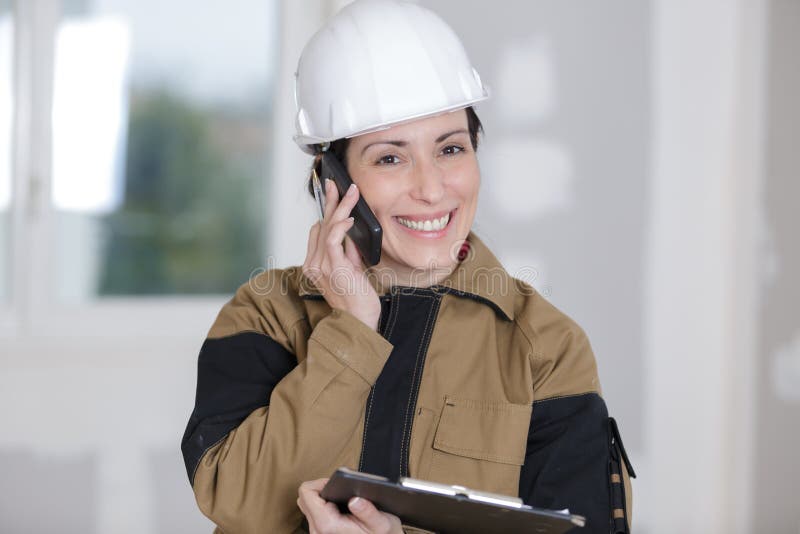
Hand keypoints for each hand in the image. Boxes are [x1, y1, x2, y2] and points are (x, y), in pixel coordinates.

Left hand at [297, 478, 402, 533]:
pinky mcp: (320, 533)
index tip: (337, 484)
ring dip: (322, 498)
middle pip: (304, 498)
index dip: (321, 482)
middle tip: (341, 491)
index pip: (307, 492)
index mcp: (328, 525)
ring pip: (308, 505)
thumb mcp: (382, 524)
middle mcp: (317, 530)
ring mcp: (317, 533)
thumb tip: (355, 500)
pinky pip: (314, 513)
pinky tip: (340, 508)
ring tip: (341, 499)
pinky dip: (324, 506)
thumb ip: (368, 512)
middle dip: (321, 489)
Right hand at [303, 180, 380, 329]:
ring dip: (341, 207)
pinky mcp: (334, 267)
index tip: (338, 196)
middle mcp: (313, 264)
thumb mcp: (351, 269)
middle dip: (331, 201)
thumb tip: (351, 232)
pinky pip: (332, 239)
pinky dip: (340, 225)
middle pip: (321, 224)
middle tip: (338, 183)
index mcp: (315, 265)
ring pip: (327, 227)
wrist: (359, 321)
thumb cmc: (357, 299)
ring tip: (352, 193)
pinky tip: (350, 218)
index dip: (327, 212)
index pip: (317, 231)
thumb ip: (348, 252)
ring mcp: (321, 266)